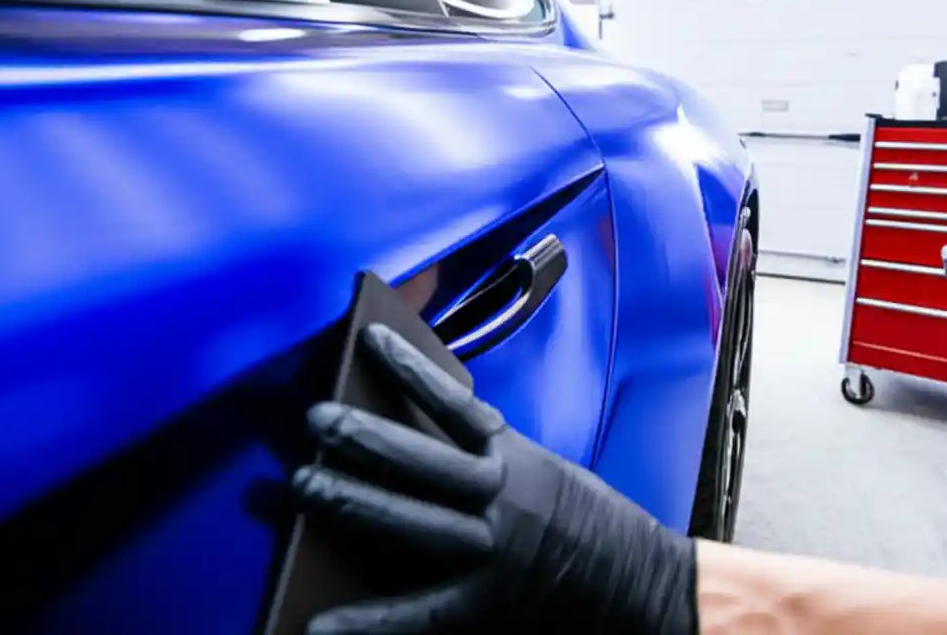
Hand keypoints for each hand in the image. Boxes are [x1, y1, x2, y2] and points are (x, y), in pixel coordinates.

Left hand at [292, 323, 697, 633]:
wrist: (646, 587)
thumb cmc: (597, 527)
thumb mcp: (550, 474)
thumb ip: (493, 459)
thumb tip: (429, 438)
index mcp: (520, 461)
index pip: (457, 405)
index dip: (412, 371)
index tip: (371, 340)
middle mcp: (504, 500)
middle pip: (422, 462)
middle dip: (364, 438)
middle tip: (316, 419)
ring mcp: (493, 553)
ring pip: (413, 521)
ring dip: (353, 501)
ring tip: (300, 484)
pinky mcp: (487, 604)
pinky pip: (418, 613)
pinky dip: (368, 622)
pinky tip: (319, 623)